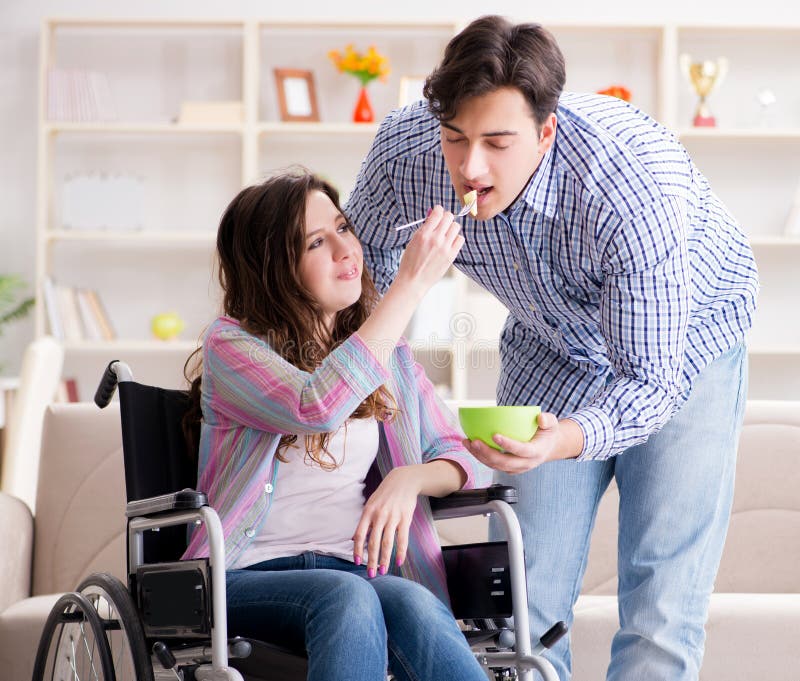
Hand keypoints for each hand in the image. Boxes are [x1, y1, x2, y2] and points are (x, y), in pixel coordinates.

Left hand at [352, 466, 420, 576]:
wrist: (403, 480)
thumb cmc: (385, 494)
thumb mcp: (370, 504)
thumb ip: (364, 522)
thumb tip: (353, 539)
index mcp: (368, 512)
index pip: (360, 534)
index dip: (357, 550)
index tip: (357, 562)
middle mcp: (379, 515)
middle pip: (374, 542)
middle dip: (371, 560)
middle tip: (371, 574)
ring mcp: (393, 517)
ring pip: (388, 543)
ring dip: (385, 559)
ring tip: (383, 571)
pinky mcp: (405, 519)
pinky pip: (403, 539)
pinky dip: (401, 552)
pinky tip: (399, 562)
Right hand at [394, 206, 463, 297]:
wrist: (413, 281)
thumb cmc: (410, 261)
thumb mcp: (413, 241)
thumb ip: (424, 228)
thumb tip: (433, 214)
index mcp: (423, 234)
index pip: (437, 212)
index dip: (438, 210)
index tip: (438, 212)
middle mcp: (435, 239)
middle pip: (449, 217)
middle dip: (445, 217)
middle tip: (442, 222)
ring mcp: (444, 247)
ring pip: (456, 226)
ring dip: (451, 227)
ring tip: (446, 234)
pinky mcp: (451, 255)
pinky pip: (460, 239)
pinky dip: (456, 238)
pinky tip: (450, 242)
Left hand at [462, 413, 583, 473]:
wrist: (548, 447)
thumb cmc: (547, 433)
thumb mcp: (552, 424)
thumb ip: (548, 420)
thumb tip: (540, 418)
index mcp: (536, 452)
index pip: (522, 451)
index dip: (508, 445)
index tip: (495, 435)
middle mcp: (526, 464)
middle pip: (504, 462)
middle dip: (487, 453)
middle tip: (475, 441)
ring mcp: (516, 468)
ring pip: (495, 465)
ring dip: (479, 455)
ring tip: (467, 442)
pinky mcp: (508, 468)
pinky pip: (492, 464)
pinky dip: (480, 456)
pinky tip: (470, 445)